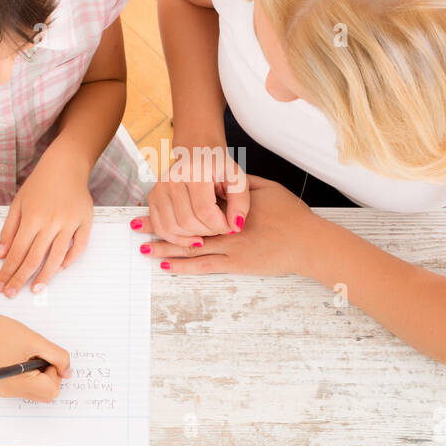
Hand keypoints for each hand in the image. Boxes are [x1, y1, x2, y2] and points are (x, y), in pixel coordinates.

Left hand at [0, 151, 93, 296]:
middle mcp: (51, 223)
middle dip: (20, 279)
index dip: (7, 271)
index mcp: (32, 218)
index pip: (17, 252)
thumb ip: (9, 230)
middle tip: (12, 293)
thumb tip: (1, 255)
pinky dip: (70, 260)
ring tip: (35, 289)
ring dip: (44, 276)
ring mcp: (70, 223)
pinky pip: (79, 247)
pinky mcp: (85, 222)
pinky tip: (59, 270)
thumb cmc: (40, 183)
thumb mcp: (18, 203)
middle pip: (34, 259)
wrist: (66, 165)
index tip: (1, 285)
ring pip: (56, 257)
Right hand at [0, 309, 71, 402]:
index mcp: (18, 384)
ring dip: (40, 374)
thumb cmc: (3, 332)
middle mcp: (11, 392)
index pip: (52, 390)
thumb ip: (58, 357)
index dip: (54, 372)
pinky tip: (21, 359)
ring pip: (38, 390)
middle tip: (37, 356)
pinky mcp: (4, 386)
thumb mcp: (37, 341)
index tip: (44, 356)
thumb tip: (68, 373)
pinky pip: (28, 386)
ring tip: (27, 356)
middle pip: (46, 394)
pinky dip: (32, 375)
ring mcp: (6, 391)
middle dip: (49, 375)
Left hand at [135, 176, 321, 276]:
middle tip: (137, 227)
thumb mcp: (268, 188)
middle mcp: (224, 225)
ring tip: (144, 247)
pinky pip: (203, 266)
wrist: (308, 242)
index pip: (197, 202)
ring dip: (165, 246)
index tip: (156, 199)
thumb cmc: (292, 214)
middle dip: (160, 225)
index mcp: (230, 205)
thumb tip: (229, 179)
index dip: (175, 201)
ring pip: (189, 247)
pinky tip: (166, 264)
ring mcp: (229, 247)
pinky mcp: (235, 264)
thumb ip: (246, 184)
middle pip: (185, 224)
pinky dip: (183, 266)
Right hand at [145, 136, 248, 247]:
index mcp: (195, 170)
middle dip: (207, 232)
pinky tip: (190, 238)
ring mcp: (160, 187)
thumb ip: (241, 202)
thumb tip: (235, 226)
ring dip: (192, 236)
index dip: (219, 225)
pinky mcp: (153, 197)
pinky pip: (160, 227)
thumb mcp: (237, 179)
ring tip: (206, 231)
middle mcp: (173, 178)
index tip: (229, 226)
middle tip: (219, 228)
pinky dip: (174, 238)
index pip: (205, 211)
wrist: (197, 150)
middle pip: (188, 221)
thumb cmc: (217, 165)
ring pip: (173, 227)